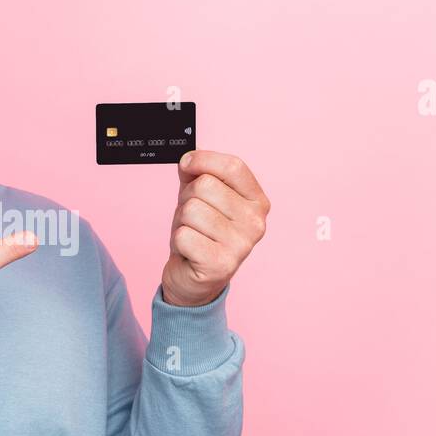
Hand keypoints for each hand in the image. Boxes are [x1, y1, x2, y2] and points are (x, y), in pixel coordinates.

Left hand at [160, 150, 269, 306]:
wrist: (193, 279)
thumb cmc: (200, 234)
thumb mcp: (200, 198)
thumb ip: (198, 173)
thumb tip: (191, 156)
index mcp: (257, 201)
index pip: (233, 166)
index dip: (204, 160)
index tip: (187, 165)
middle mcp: (256, 223)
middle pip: (205, 186)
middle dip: (187, 198)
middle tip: (191, 218)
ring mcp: (241, 245)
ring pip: (191, 209)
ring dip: (181, 221)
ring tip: (192, 234)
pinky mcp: (221, 264)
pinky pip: (184, 235)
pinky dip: (178, 242)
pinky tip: (189, 251)